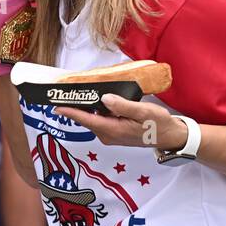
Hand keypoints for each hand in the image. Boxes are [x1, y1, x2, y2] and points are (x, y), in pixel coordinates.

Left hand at [57, 93, 189, 148]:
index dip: (69, 111)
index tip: (56, 105)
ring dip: (87, 107)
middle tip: (67, 91)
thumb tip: (104, 99)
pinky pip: (100, 120)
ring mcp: (110, 135)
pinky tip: (98, 99)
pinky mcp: (114, 132)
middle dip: (76, 105)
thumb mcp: (143, 111)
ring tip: (81, 91)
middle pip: (86, 118)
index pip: (85, 119)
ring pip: (93, 118)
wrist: (169, 135)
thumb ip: (122, 105)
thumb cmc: (157, 124)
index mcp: (112, 130)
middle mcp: (107, 134)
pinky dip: (96, 110)